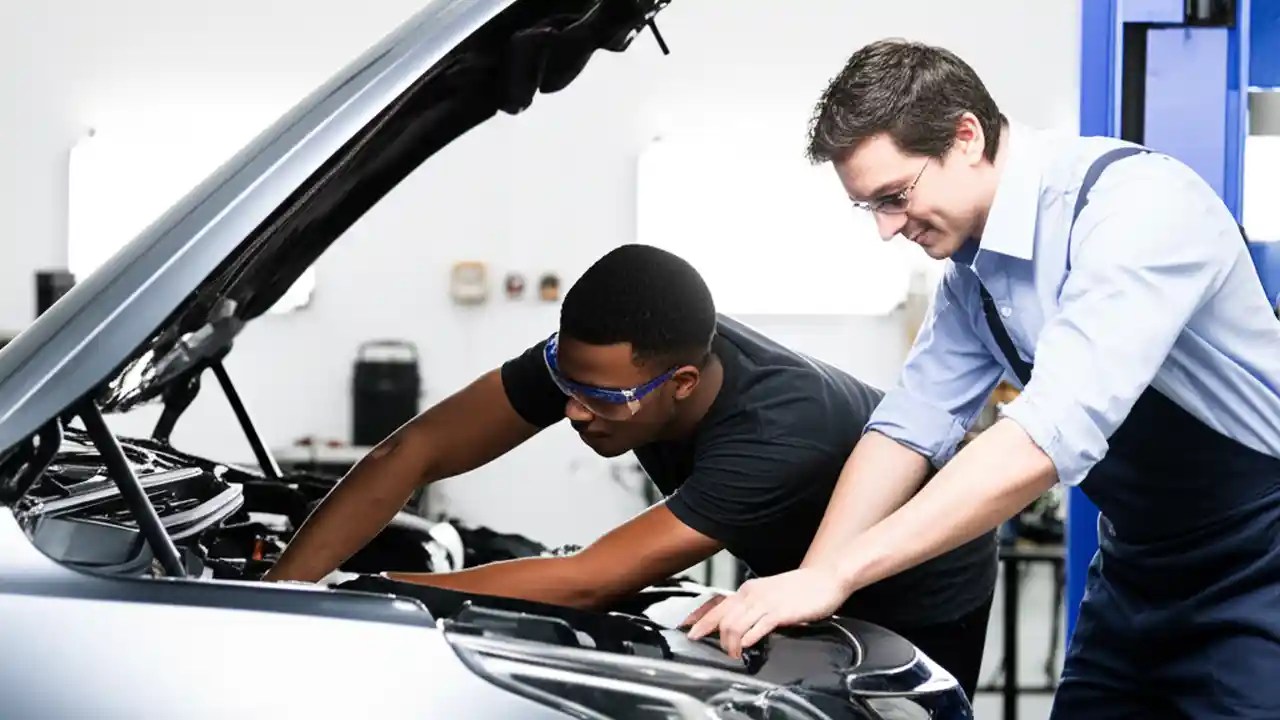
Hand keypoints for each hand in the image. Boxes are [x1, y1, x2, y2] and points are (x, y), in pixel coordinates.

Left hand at [686, 566, 848, 657]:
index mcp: (747, 590)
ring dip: (731, 644)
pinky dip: (749, 639)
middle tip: (713, 651)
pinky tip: (747, 646)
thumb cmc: (798, 590)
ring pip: (735, 625)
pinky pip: (758, 627)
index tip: (690, 632)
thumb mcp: (768, 595)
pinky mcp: (780, 612)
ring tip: (734, 655)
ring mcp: (765, 603)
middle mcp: (752, 594)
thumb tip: (736, 625)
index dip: (701, 621)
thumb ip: (751, 607)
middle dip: (713, 637)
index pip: (717, 607)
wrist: (824, 580)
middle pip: (722, 618)